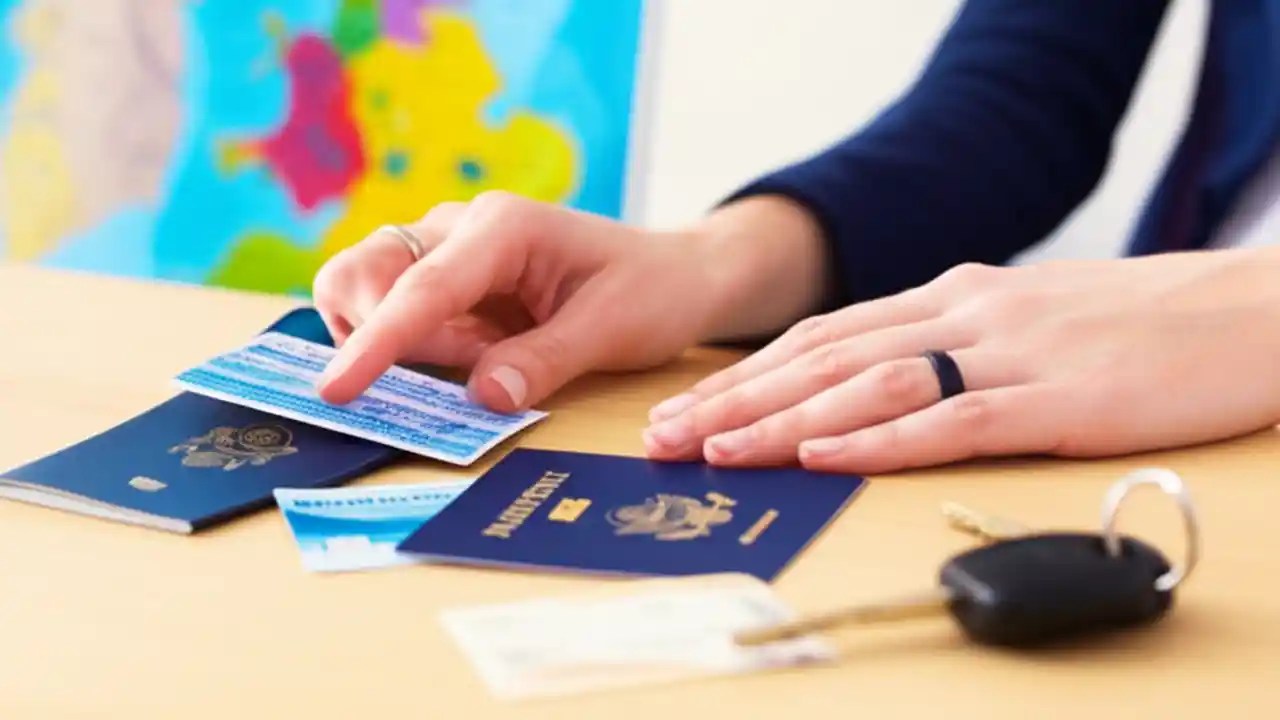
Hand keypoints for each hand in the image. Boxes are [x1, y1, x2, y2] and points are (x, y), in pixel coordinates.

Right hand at [311, 192, 827, 410]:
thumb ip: (544, 361)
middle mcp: (460, 228)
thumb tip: (481, 398)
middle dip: (379, 335)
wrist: (674, 274)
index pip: (421, 287)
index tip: (337, 390)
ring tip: (474, 360)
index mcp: (503, 228)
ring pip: (363, 289)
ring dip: (392, 342)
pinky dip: (407, 347)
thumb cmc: (651, 291)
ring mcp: (445, 252)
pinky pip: (393, 313)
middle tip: (460, 369)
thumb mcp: (612, 330)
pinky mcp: (444, 281)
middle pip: (363, 274)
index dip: (376, 342)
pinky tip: (469, 357)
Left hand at [643, 248, 1279, 473]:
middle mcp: (965, 315)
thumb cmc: (1137, 322)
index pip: (825, 336)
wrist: (1248, 310)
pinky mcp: (1057, 399)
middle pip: (825, 358)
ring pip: (870, 385)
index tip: (686, 406)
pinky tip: (825, 455)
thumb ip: (953, 341)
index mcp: (955, 297)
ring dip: (784, 419)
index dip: (746, 373)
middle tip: (664, 433)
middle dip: (735, 398)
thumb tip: (878, 382)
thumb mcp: (1027, 318)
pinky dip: (880, 439)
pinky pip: (953, 421)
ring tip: (715, 448)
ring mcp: (1008, 353)